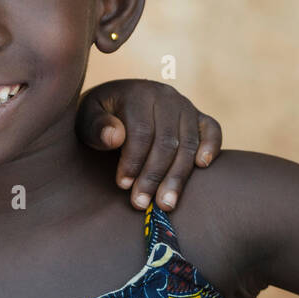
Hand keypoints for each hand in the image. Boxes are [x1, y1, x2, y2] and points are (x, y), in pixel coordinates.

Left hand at [77, 79, 222, 209]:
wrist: (116, 102)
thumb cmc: (99, 117)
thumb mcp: (87, 118)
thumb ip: (96, 127)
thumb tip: (115, 138)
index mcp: (138, 94)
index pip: (141, 131)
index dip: (133, 160)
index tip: (123, 185)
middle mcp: (166, 96)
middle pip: (167, 141)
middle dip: (154, 176)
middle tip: (141, 203)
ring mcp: (185, 106)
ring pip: (188, 143)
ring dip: (178, 176)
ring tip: (166, 204)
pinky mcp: (198, 116)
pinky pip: (212, 130)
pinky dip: (211, 147)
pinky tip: (202, 167)